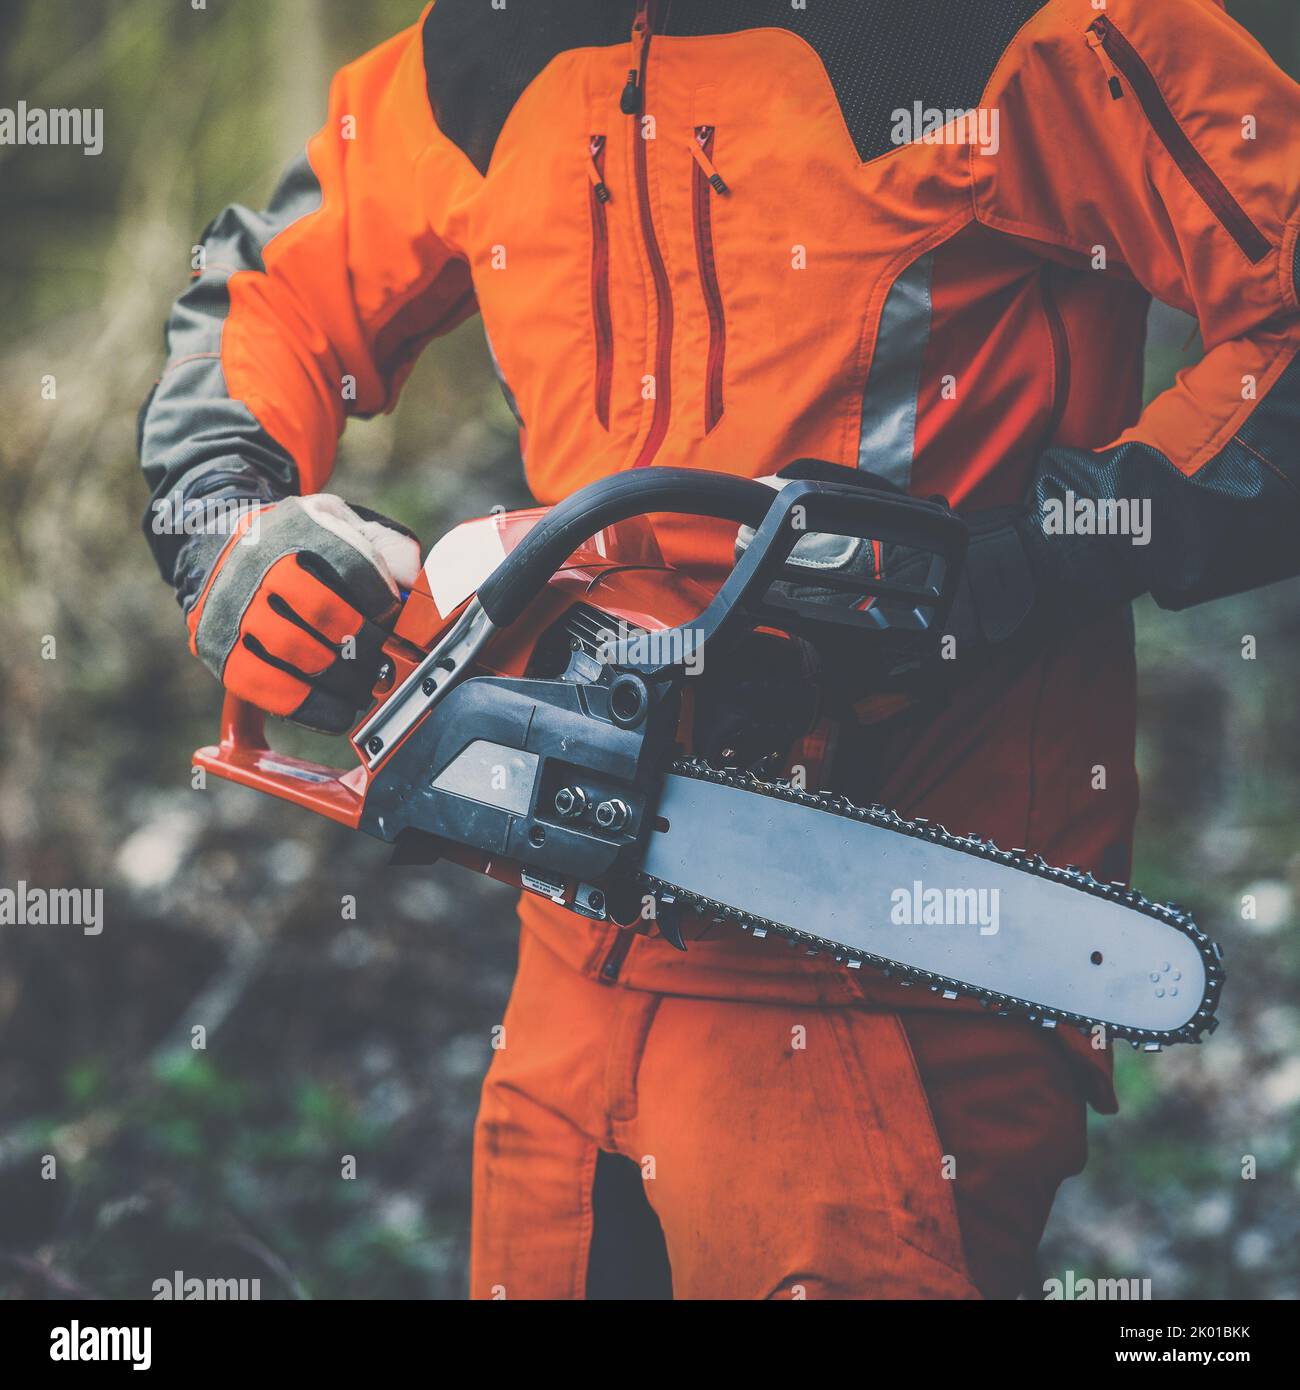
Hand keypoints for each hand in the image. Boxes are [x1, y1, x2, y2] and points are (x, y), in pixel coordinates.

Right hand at [186, 494, 420, 732]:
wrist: (219, 545)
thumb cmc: (298, 544)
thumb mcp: (344, 523)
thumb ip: (389, 550)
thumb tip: (416, 591)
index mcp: (300, 526)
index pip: (353, 564)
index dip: (382, 600)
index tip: (396, 621)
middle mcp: (261, 563)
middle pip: (324, 611)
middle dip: (366, 644)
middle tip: (384, 662)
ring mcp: (235, 606)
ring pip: (295, 651)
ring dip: (342, 680)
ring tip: (363, 689)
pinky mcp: (219, 647)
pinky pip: (265, 685)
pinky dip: (308, 707)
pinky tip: (336, 712)